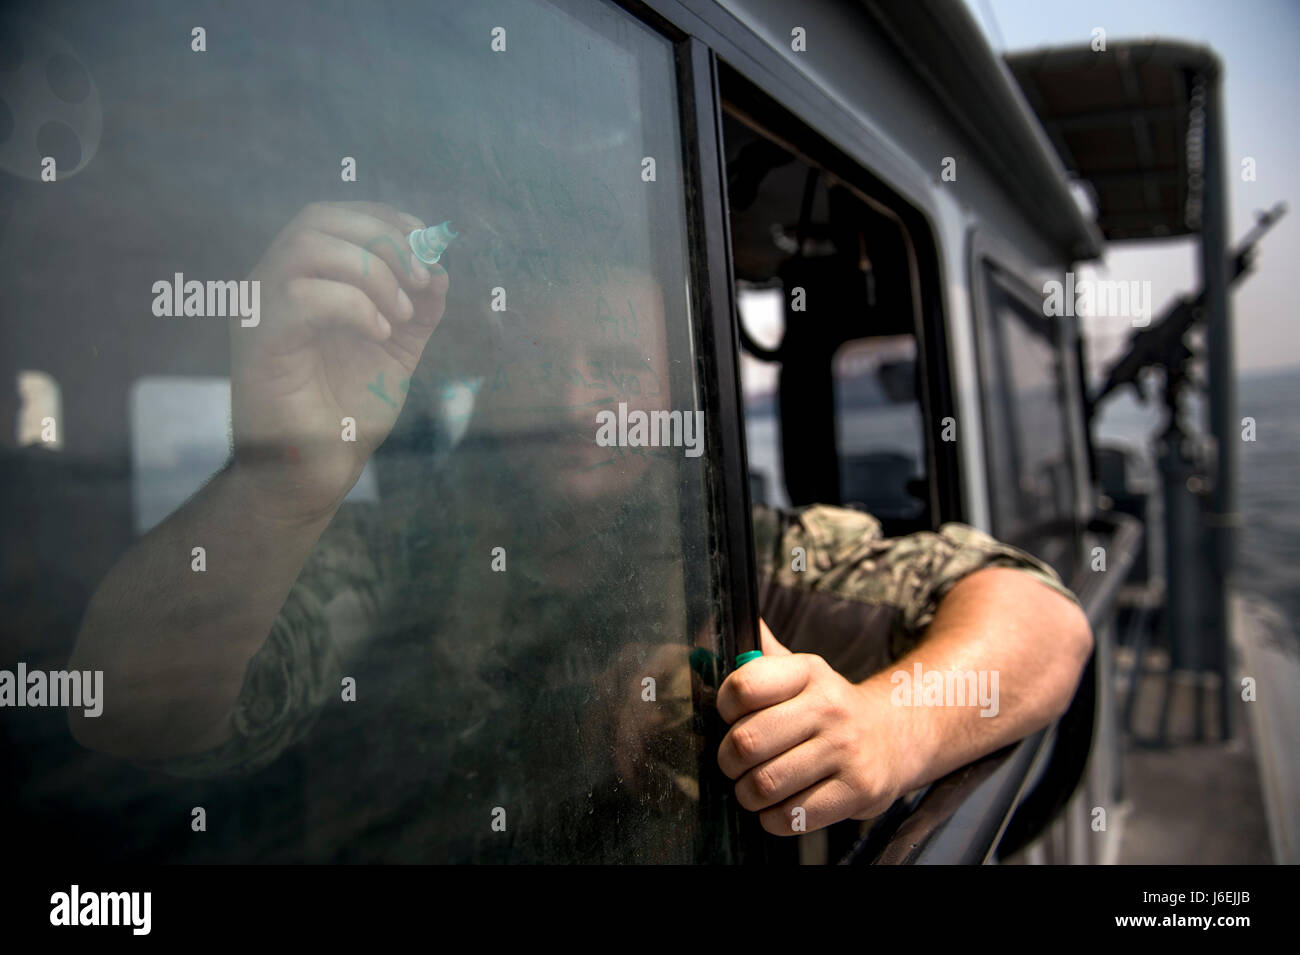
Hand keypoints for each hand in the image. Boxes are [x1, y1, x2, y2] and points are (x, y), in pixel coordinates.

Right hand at [230, 201, 448, 523]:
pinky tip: (380, 335)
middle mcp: (272, 285)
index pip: (333, 216)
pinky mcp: (258, 342)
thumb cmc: (345, 413)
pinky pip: (301, 296)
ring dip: (372, 272)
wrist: (315, 474)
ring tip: (402, 316)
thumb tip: (440, 267)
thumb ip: (418, 309)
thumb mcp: (396, 351)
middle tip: (421, 281)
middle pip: (319, 219)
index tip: (429, 247)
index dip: (385, 219)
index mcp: (301, 279)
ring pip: (308, 247)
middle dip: (384, 240)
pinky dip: (354, 306)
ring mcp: (259, 309)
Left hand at [716, 620, 918, 834]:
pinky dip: (772, 818)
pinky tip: (778, 806)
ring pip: (765, 784)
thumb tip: (704, 627)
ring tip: (753, 787)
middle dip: (728, 760)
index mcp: (808, 672)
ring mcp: (846, 750)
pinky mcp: (857, 790)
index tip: (731, 717)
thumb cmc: (827, 707)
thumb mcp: (800, 671)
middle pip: (746, 742)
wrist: (893, 737)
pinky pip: (792, 816)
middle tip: (734, 763)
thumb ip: (758, 653)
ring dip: (747, 793)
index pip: (744, 686)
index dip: (724, 707)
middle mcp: (829, 707)